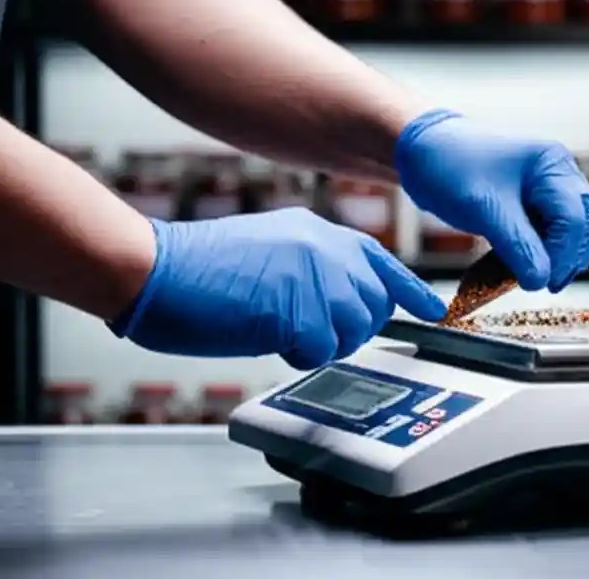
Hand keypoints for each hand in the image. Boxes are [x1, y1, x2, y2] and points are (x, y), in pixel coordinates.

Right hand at [108, 209, 445, 368]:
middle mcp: (326, 250)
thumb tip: (341, 303)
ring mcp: (315, 278)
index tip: (432, 309)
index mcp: (320, 232)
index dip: (409, 290)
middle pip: (374, 306)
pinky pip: (320, 352)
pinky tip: (265, 336)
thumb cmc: (201, 269)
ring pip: (352, 332)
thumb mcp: (272, 251)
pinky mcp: (298, 311)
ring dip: (320, 343)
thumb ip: (313, 269)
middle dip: (349, 328)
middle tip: (306, 330)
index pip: (382, 262)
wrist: (156, 270)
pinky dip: (294, 355)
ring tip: (277, 328)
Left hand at [395, 109, 588, 292]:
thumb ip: (517, 245)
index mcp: (551, 165)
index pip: (575, 219)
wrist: (421, 152)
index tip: (539, 281)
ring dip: (559, 257)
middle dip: (571, 256)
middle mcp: (556, 173)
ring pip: (573, 230)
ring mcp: (546, 188)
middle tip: (548, 284)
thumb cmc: (450, 166)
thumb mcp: (483, 209)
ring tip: (534, 279)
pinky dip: (540, 253)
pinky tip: (520, 268)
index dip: (562, 255)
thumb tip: (541, 280)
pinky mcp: (530, 203)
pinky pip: (549, 232)